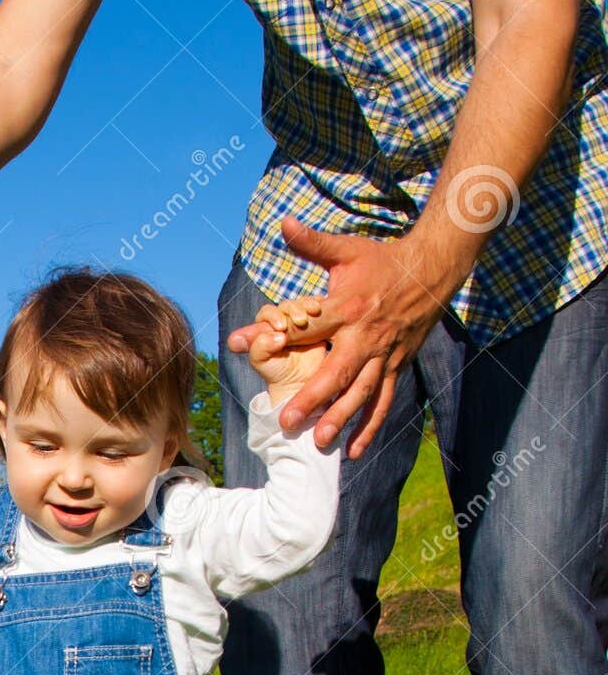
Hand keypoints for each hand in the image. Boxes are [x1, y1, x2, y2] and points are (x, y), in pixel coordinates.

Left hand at [226, 217, 449, 456]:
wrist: (434, 270)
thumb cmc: (384, 261)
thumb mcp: (347, 249)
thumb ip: (313, 243)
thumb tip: (283, 223)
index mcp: (347, 308)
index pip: (305, 326)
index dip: (272, 335)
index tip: (240, 344)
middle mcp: (366, 336)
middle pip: (337, 371)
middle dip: (313, 398)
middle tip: (288, 420)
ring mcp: (384, 355)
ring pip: (363, 393)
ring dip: (343, 419)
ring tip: (321, 443)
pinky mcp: (397, 367)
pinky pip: (384, 402)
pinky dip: (371, 427)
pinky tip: (356, 450)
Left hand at [241, 300, 329, 405]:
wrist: (300, 385)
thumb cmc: (276, 372)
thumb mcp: (262, 362)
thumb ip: (259, 348)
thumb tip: (274, 336)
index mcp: (265, 327)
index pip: (267, 313)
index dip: (273, 316)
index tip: (281, 328)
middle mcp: (283, 322)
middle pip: (287, 306)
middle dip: (293, 309)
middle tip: (300, 320)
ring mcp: (301, 322)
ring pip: (304, 304)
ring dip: (308, 305)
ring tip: (313, 313)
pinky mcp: (319, 324)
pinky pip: (320, 309)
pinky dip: (322, 306)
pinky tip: (322, 311)